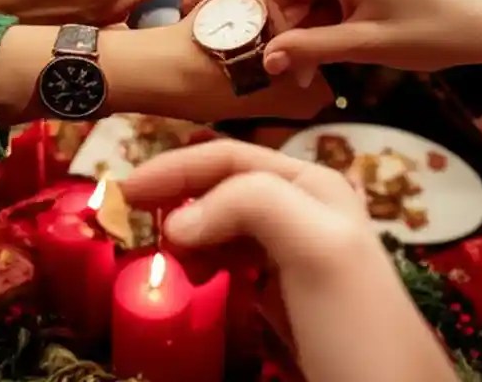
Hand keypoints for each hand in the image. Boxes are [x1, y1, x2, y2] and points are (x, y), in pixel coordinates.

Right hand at [120, 141, 456, 381]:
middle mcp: (302, 211)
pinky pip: (229, 265)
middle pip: (221, 187)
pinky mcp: (283, 298)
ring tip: (155, 253)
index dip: (172, 168)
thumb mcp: (317, 249)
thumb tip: (177, 220)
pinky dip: (200, 264)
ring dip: (184, 231)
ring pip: (221, 225)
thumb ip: (253, 205)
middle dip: (173, 196)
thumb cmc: (359, 324)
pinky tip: (189, 280)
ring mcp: (292, 255)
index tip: (122, 192)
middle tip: (125, 221)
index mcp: (311, 186)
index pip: (228, 157)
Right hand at [257, 0, 481, 82]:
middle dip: (295, 23)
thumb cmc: (430, 32)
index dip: (275, 21)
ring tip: (333, 50)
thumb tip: (265, 61)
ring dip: (313, 14)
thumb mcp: (362, 45)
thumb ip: (307, 49)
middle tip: (306, 68)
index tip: (288, 57)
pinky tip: (348, 26)